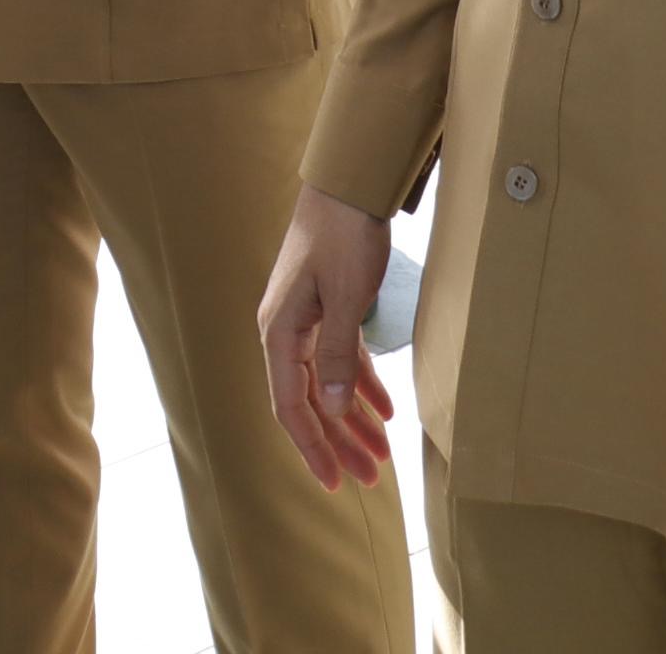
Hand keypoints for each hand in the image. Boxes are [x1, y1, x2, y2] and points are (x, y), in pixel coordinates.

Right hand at [257, 185, 397, 490]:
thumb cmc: (343, 234)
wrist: (348, 183)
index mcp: (279, 331)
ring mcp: (306, 319)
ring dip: (352, 419)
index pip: (290, 405)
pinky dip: (361, 384)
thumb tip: (331, 409)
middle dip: (338, 442)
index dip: (312, 447)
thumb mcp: (346, 297)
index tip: (334, 483)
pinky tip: (385, 410)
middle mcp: (285, 330)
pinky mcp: (327, 308)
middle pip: (309, 401)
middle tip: (370, 478)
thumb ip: (338, 354)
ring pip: (326, 383)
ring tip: (381, 454)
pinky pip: (341, 358)